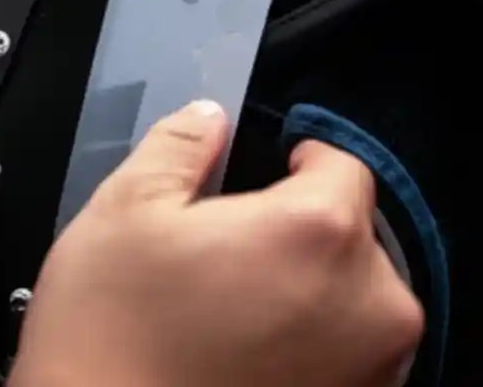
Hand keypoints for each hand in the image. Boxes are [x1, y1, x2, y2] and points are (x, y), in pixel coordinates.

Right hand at [10, 101, 422, 386]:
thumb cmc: (112, 344)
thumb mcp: (124, 211)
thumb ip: (179, 147)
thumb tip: (206, 120)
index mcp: (318, 231)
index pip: (340, 163)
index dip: (292, 160)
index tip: (260, 175)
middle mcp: (370, 303)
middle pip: (350, 233)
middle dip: (294, 232)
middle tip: (222, 255)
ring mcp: (370, 370)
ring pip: (350, 298)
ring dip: (304, 292)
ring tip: (225, 311)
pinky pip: (344, 355)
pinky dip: (305, 347)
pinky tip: (239, 352)